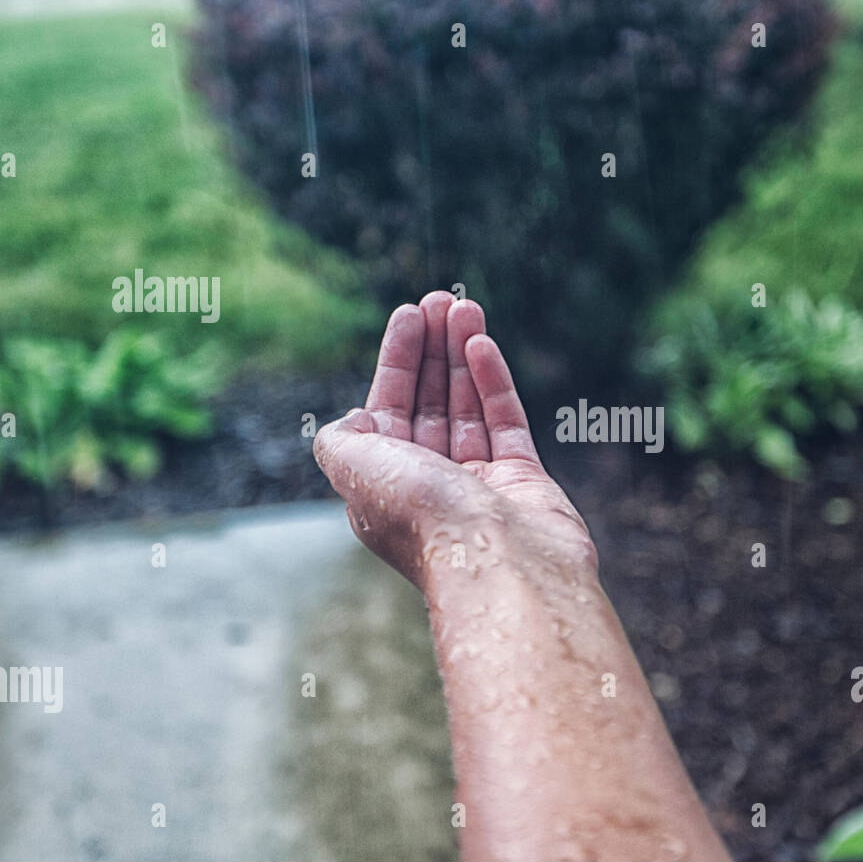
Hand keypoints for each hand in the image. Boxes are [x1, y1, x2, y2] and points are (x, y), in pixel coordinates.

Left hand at [313, 291, 596, 590]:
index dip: (396, 360)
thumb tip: (352, 418)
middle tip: (441, 299)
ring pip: (468, 405)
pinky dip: (492, 381)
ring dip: (462, 354)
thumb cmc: (425, 519)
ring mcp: (479, 483)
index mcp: (386, 487)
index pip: (387, 409)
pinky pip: (505, 421)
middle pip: (428, 401)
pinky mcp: (523, 481)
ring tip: (465, 307)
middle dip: (432, 349)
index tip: (409, 314)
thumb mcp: (355, 471)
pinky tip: (482, 344)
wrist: (499, 563)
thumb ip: (339, 440)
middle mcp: (431, 485)